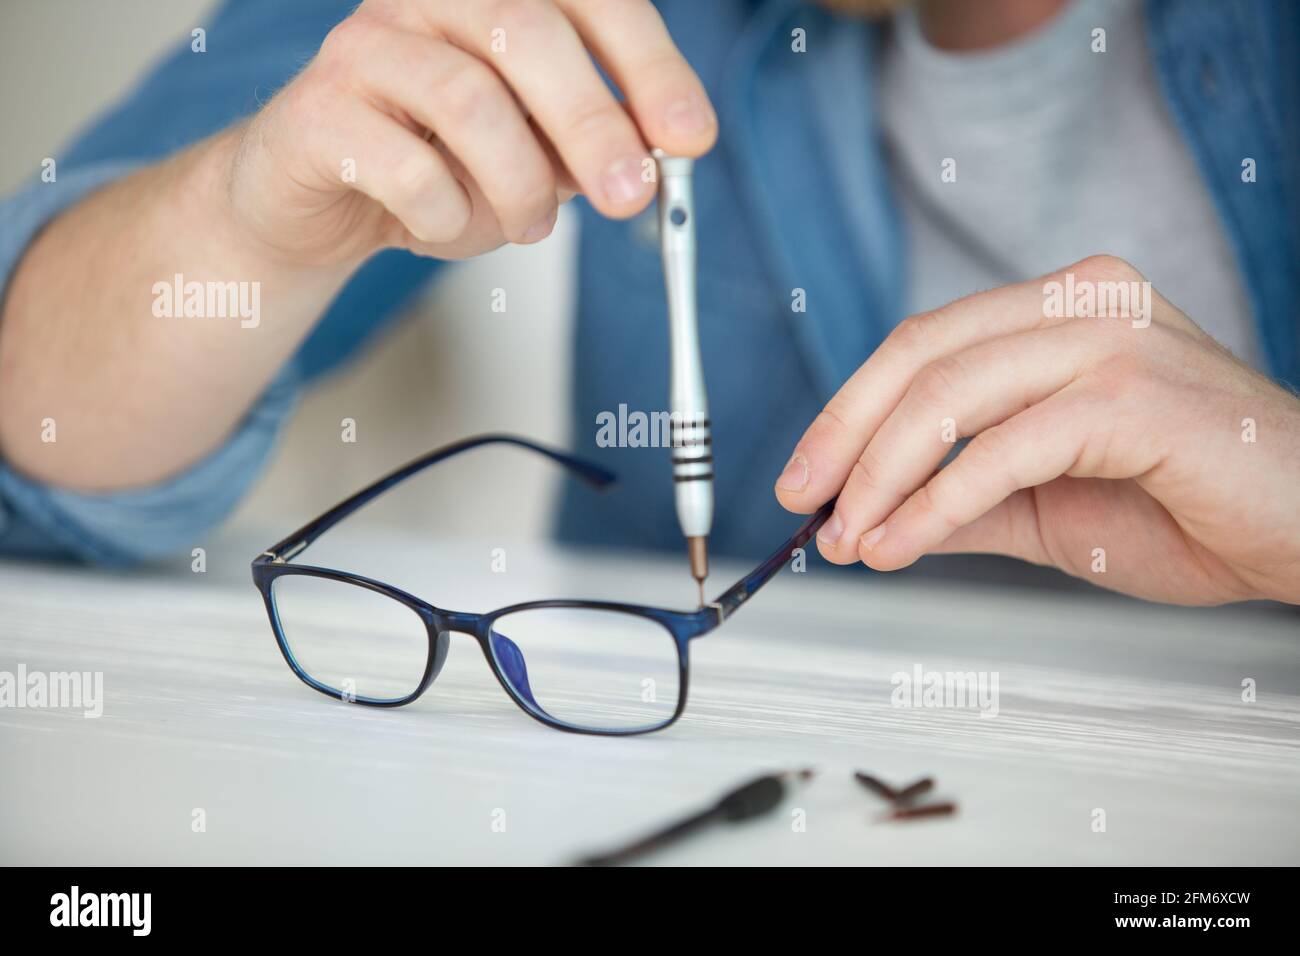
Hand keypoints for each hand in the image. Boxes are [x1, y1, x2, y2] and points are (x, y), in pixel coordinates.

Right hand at [222, 0, 715, 266]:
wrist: (320, 200)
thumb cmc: (435, 165)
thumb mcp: (533, 155)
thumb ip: (588, 144)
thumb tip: (654, 157)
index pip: (589, 0)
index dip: (649, 64)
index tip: (692, 136)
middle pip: (528, 33)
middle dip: (594, 124)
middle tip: (629, 197)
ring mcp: (365, 46)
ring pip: (468, 100)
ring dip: (518, 185)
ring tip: (527, 227)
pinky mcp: (317, 112)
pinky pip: (404, 169)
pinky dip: (445, 216)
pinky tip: (442, 225)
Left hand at [774, 256, 1299, 605]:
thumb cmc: (1190, 508)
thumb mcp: (1041, 505)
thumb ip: (957, 499)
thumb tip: (864, 520)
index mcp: (1059, 311)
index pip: (924, 343)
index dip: (850, 409)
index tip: (806, 475)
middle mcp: (1083, 302)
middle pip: (922, 353)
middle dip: (846, 434)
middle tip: (803, 502)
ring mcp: (1112, 337)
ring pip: (952, 393)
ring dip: (882, 475)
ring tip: (847, 539)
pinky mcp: (1136, 393)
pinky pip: (1005, 447)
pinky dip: (938, 501)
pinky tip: (901, 542)